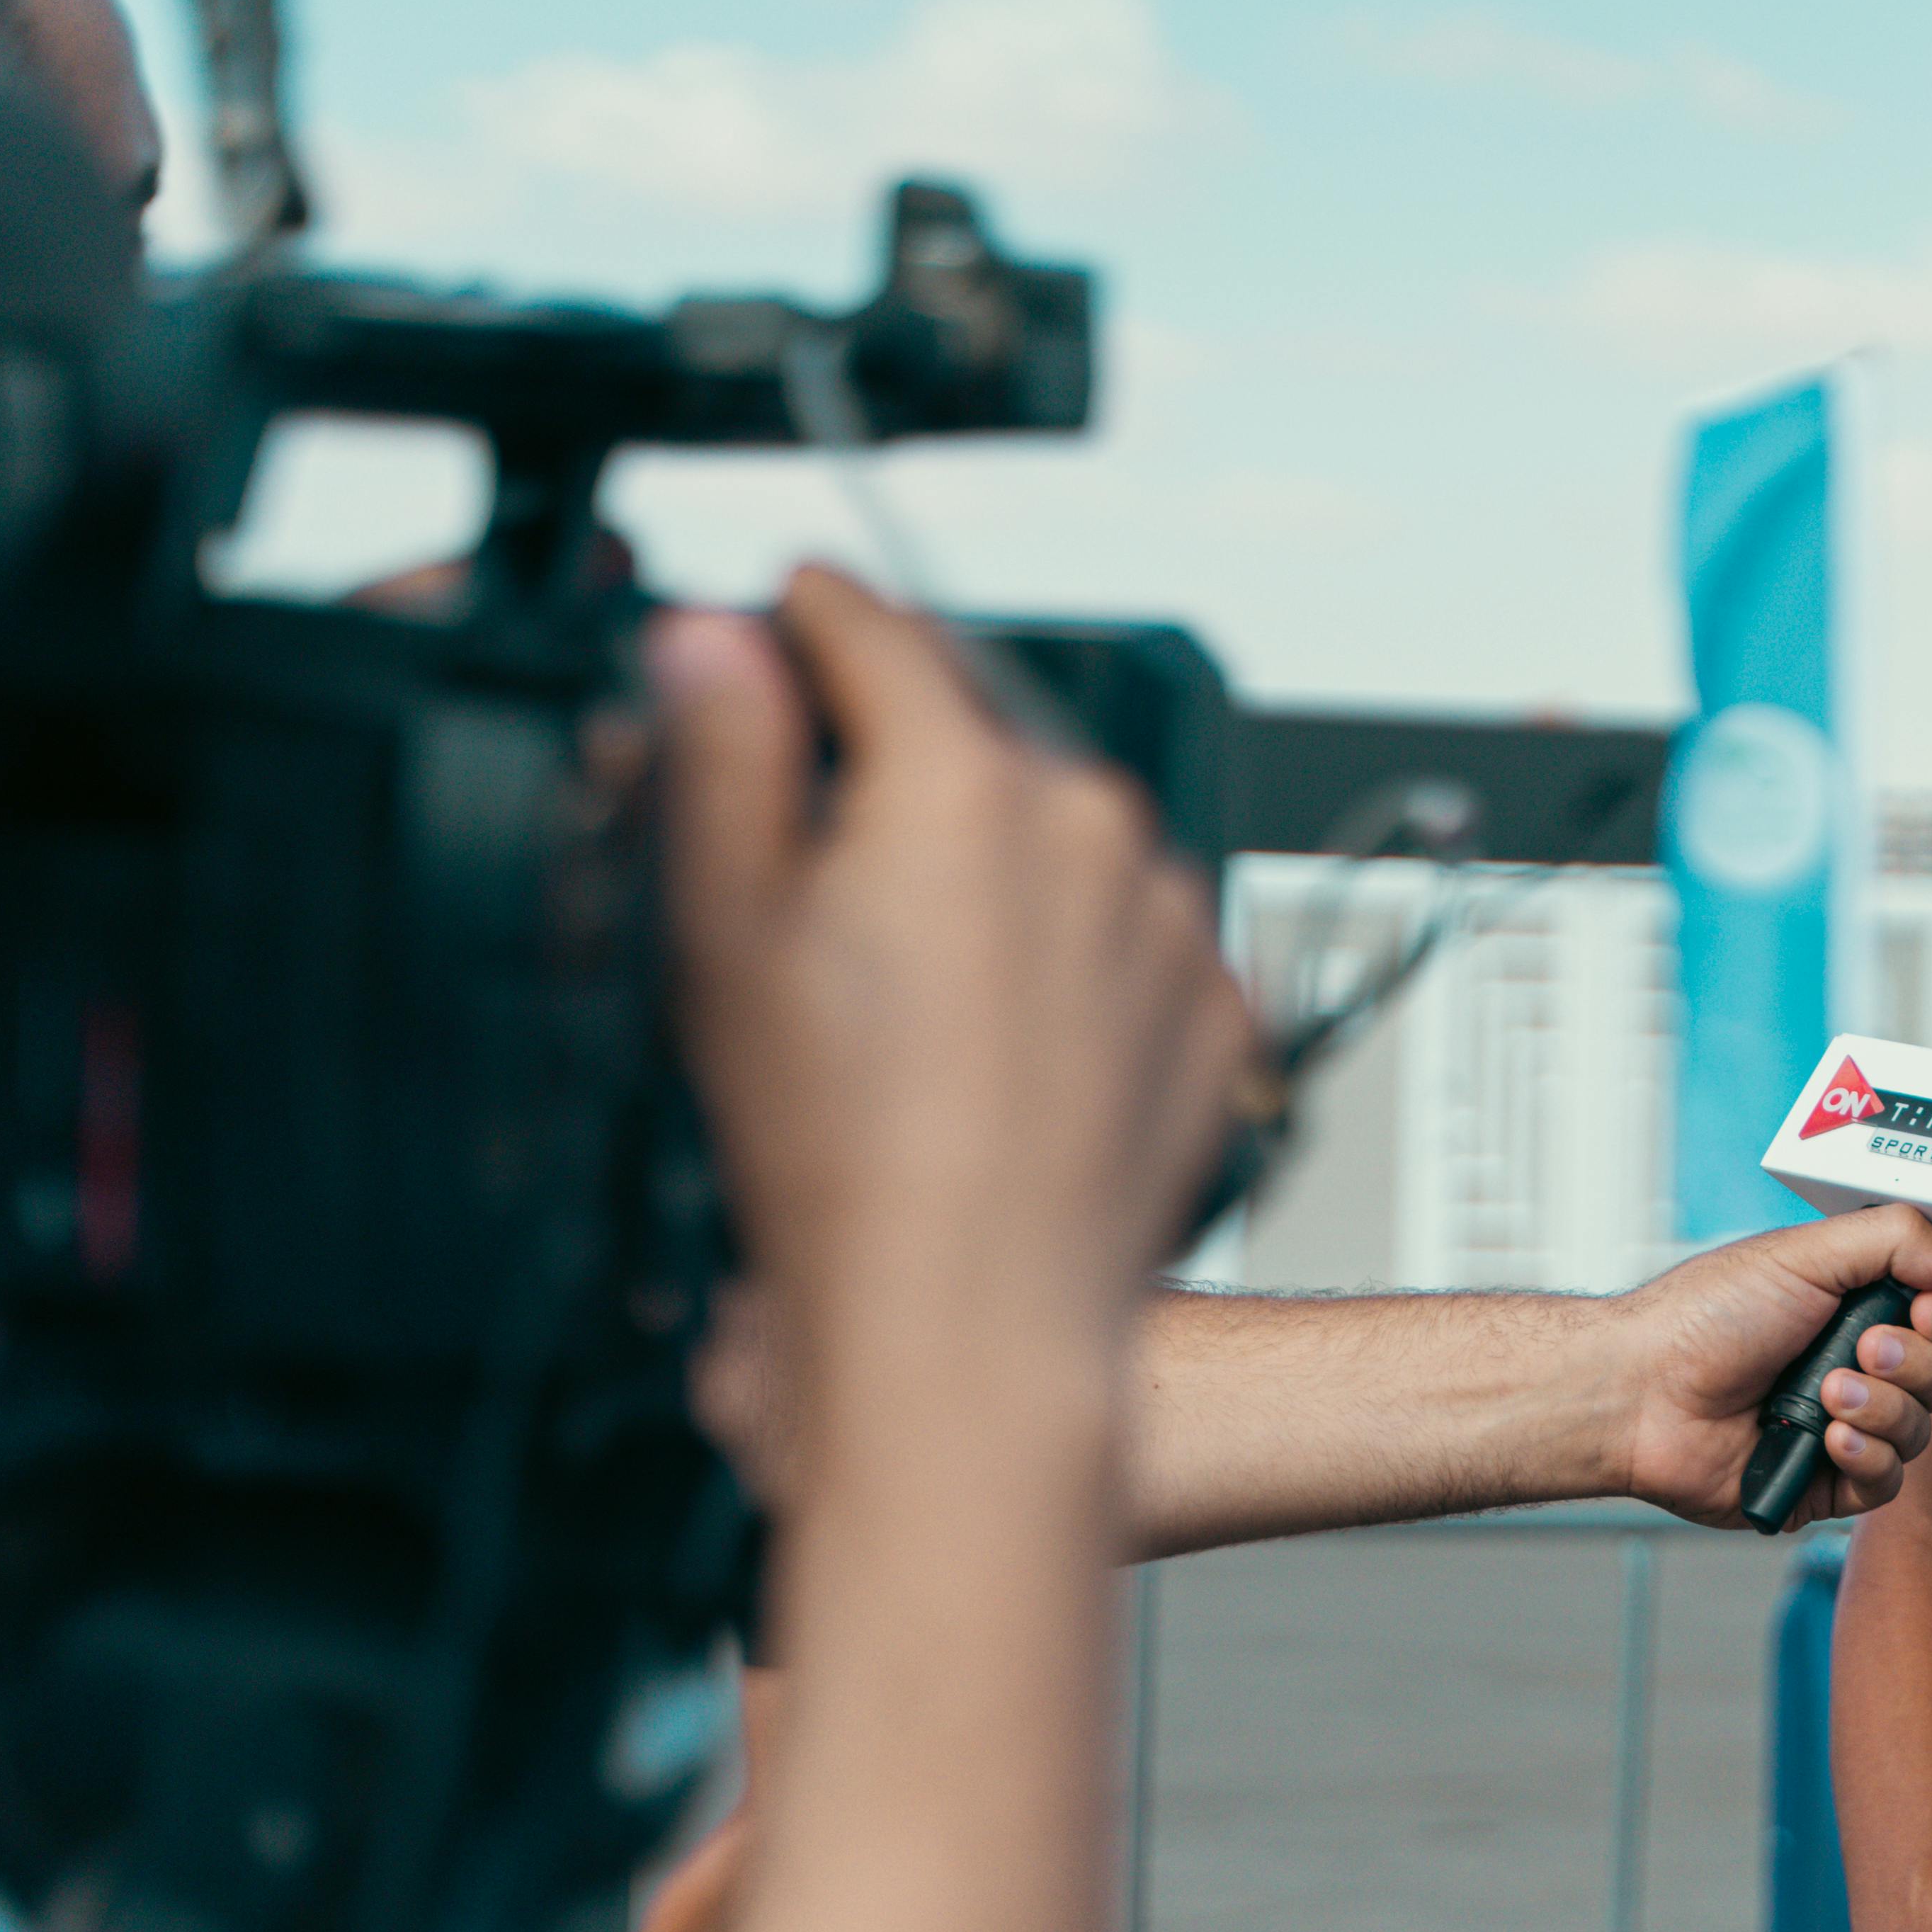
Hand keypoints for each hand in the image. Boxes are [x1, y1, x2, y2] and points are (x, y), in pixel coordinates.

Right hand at [655, 570, 1256, 1376]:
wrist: (974, 1318)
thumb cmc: (849, 1156)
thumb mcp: (729, 928)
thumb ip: (727, 749)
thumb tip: (716, 635)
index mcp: (965, 780)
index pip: (873, 626)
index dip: (804, 614)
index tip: (780, 614)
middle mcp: (1092, 825)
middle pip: (976, 730)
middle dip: (898, 760)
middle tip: (823, 850)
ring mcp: (1168, 915)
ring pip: (1061, 834)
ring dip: (994, 859)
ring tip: (915, 981)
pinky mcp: (1215, 1002)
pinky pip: (1130, 932)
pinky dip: (1071, 953)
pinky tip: (1000, 1035)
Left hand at [1614, 1207, 1931, 1526]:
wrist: (1642, 1394)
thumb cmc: (1707, 1316)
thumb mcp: (1804, 1254)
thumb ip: (1896, 1239)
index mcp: (1857, 1305)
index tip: (1930, 1306)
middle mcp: (1858, 1364)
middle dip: (1916, 1359)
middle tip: (1866, 1346)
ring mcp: (1846, 1427)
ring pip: (1923, 1428)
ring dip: (1885, 1408)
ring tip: (1827, 1394)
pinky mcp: (1828, 1484)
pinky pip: (1888, 1481)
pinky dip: (1866, 1456)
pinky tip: (1826, 1437)